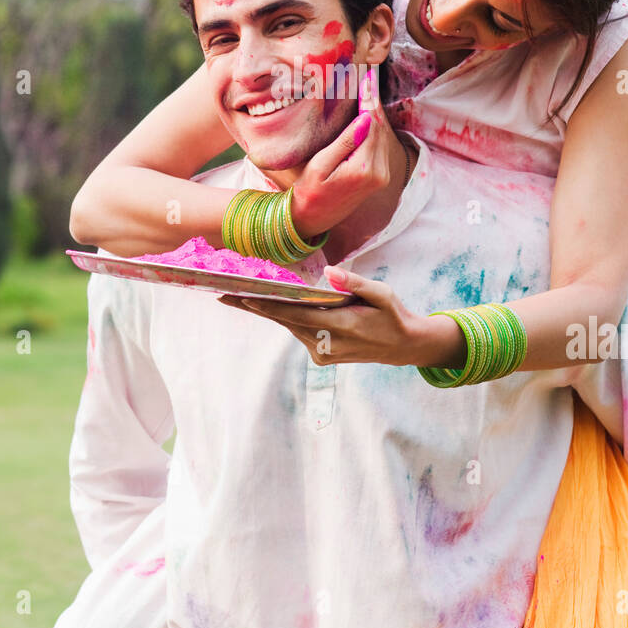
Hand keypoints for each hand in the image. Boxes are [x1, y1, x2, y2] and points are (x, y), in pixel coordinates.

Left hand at [218, 265, 464, 370]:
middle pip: (284, 321)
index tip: (243, 297)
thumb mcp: (383, 295)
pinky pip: (298, 332)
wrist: (404, 347)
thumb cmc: (393, 315)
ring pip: (289, 327)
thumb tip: (333, 272)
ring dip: (268, 312)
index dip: (268, 306)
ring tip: (239, 295)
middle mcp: (326, 344)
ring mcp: (323, 353)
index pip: (296, 315)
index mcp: (340, 326)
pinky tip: (270, 305)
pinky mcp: (322, 356)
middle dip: (254, 307)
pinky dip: (285, 318)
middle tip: (223, 294)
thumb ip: (356, 284)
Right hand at [290, 68, 390, 238]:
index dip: (370, 98)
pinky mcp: (379, 176)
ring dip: (375, 112)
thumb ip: (345, 142)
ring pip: (382, 135)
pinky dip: (374, 126)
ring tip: (368, 87)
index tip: (368, 76)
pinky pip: (379, 144)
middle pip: (380, 127)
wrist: (312, 219)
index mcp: (364, 169)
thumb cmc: (309, 191)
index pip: (372, 124)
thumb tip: (367, 118)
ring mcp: (382, 175)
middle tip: (369, 75)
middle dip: (373, 101)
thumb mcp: (320, 165)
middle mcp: (379, 173)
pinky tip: (367, 111)